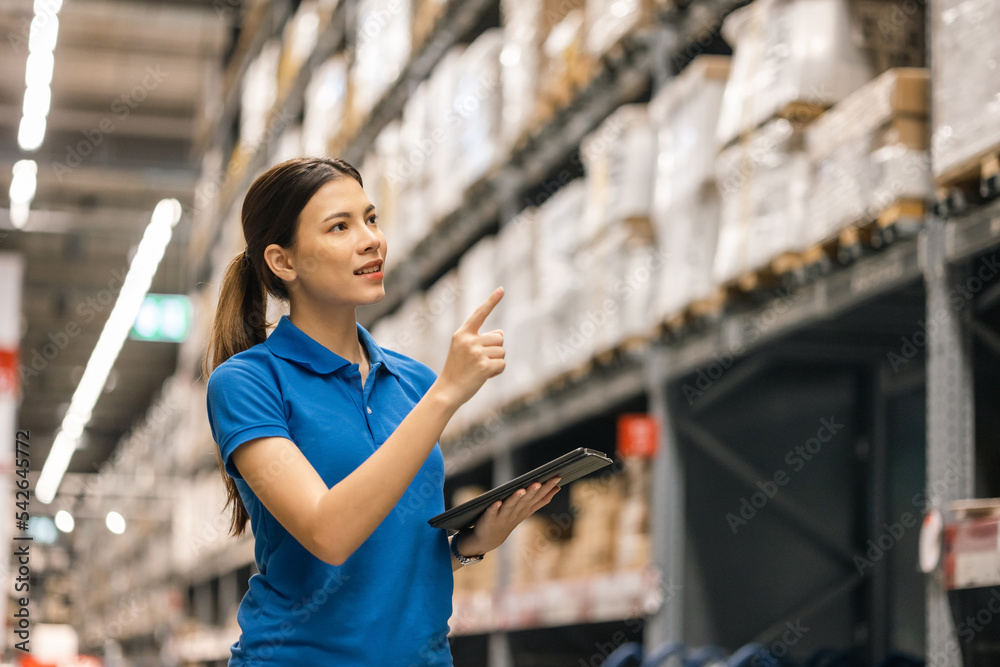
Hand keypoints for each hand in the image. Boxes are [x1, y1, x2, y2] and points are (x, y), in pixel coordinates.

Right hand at [434, 287, 505, 407]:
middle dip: (495, 350)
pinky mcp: (484, 366)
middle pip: (499, 338)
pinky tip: (485, 375)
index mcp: (462, 333)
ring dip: (496, 361)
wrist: (447, 391)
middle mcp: (469, 340)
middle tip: (478, 362)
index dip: (492, 301)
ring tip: (480, 369)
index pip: (480, 313)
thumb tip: (500, 333)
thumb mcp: (464, 350)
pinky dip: (497, 371)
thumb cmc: (457, 370)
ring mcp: (476, 353)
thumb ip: (481, 339)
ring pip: (502, 351)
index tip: (501, 289)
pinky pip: (502, 364)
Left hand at [458, 477, 560, 555]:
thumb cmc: (510, 519)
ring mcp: (502, 517)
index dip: (547, 488)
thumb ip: (541, 500)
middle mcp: (516, 513)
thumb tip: (557, 488)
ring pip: (510, 506)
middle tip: (539, 482)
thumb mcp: (527, 510)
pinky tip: (497, 502)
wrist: (489, 539)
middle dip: (532, 492)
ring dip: (516, 499)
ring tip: (521, 490)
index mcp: (525, 509)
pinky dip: (494, 508)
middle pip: (525, 501)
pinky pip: (491, 513)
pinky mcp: (489, 519)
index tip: (557, 477)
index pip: (538, 497)